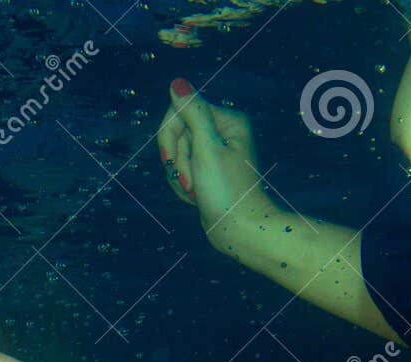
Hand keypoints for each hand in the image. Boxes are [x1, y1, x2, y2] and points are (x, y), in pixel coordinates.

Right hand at [156, 77, 274, 241]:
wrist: (239, 229)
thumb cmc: (227, 191)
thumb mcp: (207, 149)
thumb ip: (192, 113)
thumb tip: (176, 83)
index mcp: (227, 120)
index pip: (180, 113)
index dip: (170, 139)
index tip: (177, 164)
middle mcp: (222, 132)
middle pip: (177, 135)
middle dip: (177, 161)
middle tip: (192, 182)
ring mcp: (214, 151)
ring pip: (176, 154)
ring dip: (179, 176)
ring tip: (195, 192)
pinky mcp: (208, 170)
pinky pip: (182, 169)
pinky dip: (183, 184)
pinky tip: (195, 196)